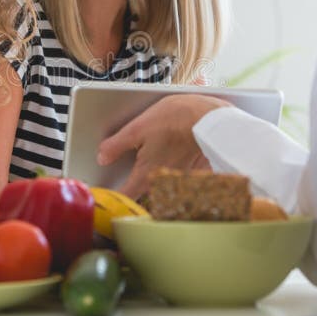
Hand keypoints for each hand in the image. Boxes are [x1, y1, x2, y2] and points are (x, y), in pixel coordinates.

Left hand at [96, 94, 230, 198]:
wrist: (214, 119)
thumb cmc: (178, 120)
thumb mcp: (139, 127)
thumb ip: (116, 145)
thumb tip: (101, 156)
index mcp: (146, 175)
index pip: (123, 195)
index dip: (110, 196)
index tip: (103, 192)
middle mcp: (162, 183)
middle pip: (140, 191)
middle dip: (130, 184)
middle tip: (119, 174)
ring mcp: (178, 179)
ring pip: (158, 183)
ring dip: (150, 176)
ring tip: (144, 158)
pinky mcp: (191, 172)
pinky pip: (174, 176)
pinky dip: (167, 169)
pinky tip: (166, 152)